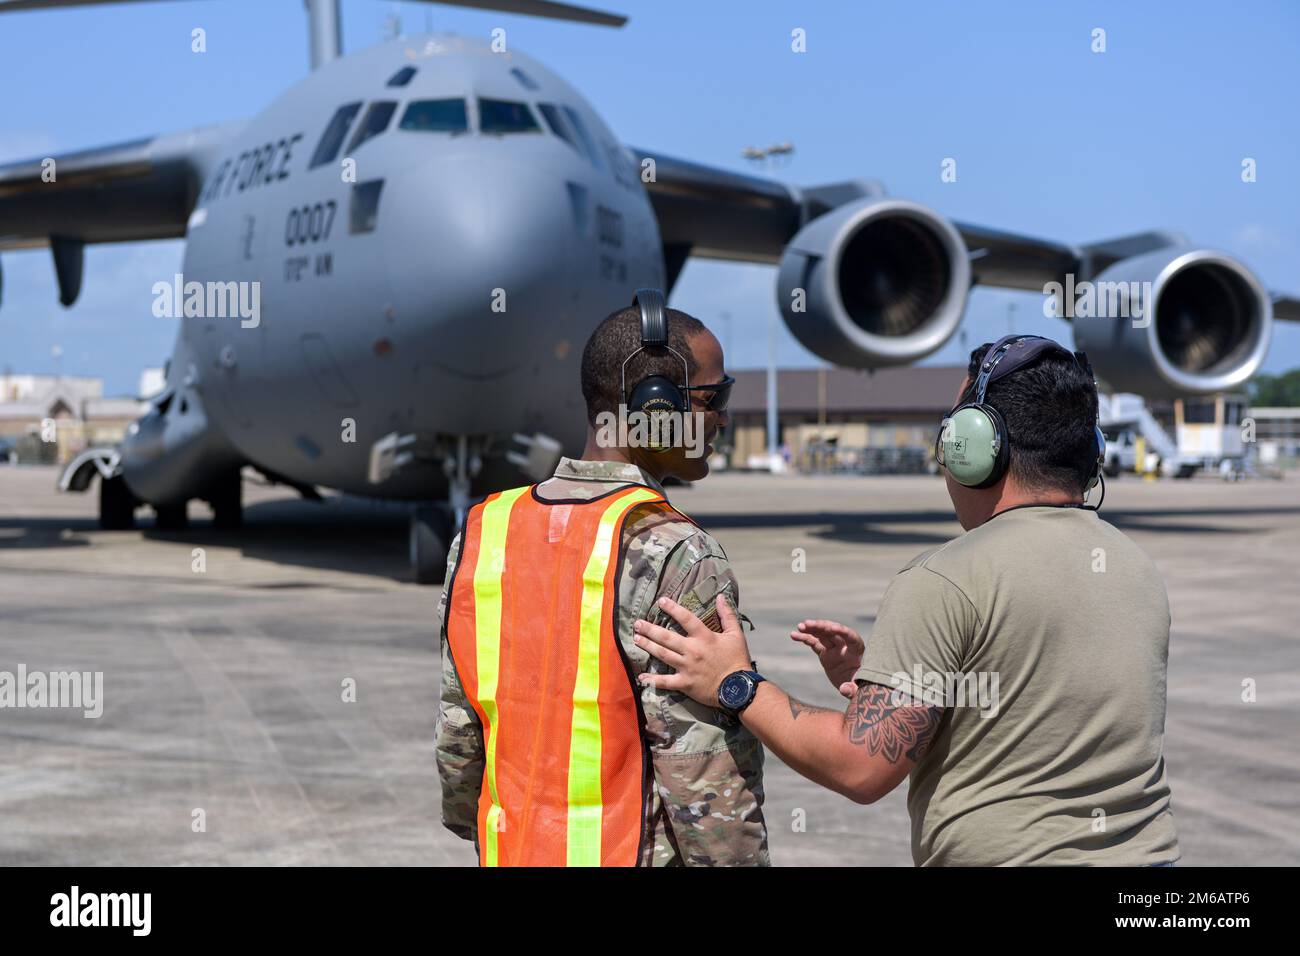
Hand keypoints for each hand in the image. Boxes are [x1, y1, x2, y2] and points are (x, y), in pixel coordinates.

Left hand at [633, 595, 752, 707]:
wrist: (738, 689)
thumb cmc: (737, 660)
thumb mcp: (736, 635)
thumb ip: (727, 615)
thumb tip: (721, 596)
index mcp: (704, 637)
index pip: (686, 618)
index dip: (673, 608)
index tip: (660, 601)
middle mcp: (692, 650)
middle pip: (667, 637)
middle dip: (650, 629)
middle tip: (637, 623)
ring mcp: (687, 667)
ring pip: (663, 655)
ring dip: (648, 646)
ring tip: (635, 639)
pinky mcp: (685, 683)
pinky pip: (665, 682)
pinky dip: (652, 680)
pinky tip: (641, 677)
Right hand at [790, 619, 862, 698]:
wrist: (854, 688)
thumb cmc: (861, 687)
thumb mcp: (860, 690)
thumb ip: (853, 689)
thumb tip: (844, 689)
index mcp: (857, 651)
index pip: (851, 637)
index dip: (842, 631)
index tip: (832, 628)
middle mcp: (845, 646)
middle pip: (833, 632)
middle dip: (821, 626)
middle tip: (808, 624)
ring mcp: (834, 649)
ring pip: (822, 635)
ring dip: (812, 628)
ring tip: (800, 626)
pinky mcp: (825, 653)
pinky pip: (814, 643)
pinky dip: (805, 638)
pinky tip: (794, 635)